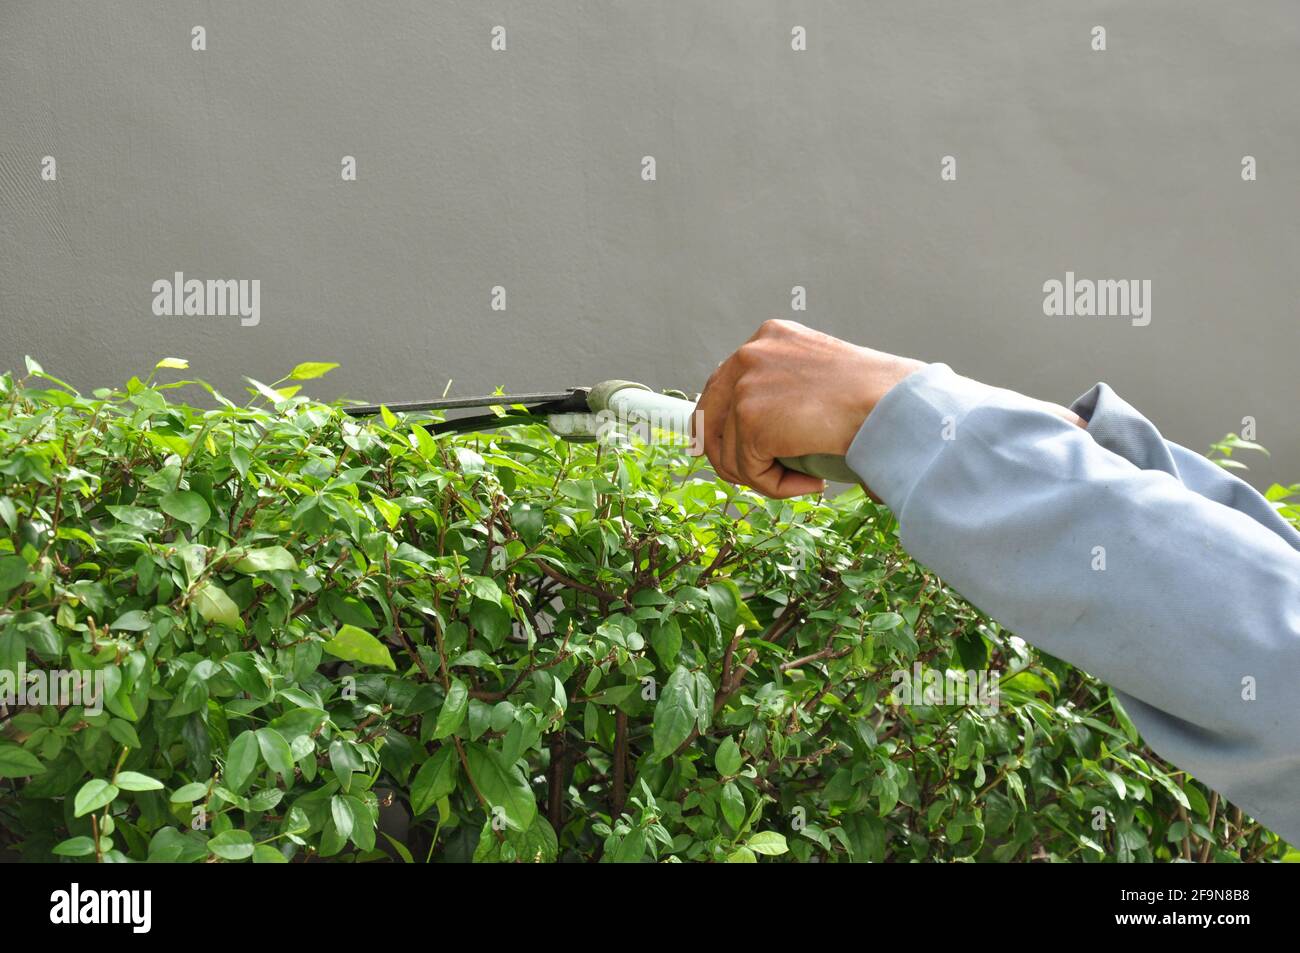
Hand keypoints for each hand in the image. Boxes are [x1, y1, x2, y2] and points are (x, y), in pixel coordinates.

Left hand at [693, 320, 924, 497]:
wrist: (892, 402)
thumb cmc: (877, 396)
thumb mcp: (822, 375)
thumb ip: (788, 390)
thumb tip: (765, 429)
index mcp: (768, 337)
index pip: (723, 386)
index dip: (731, 428)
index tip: (757, 453)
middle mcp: (748, 353)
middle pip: (709, 418)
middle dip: (731, 457)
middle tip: (767, 476)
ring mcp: (745, 385)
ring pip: (727, 453)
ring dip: (761, 477)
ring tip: (803, 480)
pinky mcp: (750, 420)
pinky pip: (748, 471)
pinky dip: (776, 487)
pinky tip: (811, 482)